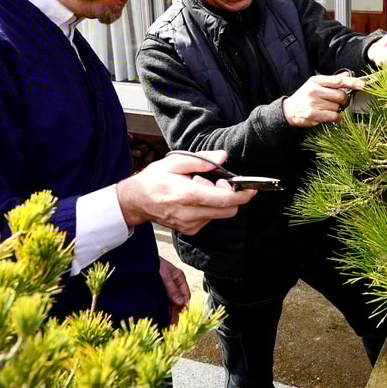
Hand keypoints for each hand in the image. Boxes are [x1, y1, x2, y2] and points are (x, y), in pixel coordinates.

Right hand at [116, 149, 255, 233]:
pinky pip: (209, 218)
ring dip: (217, 201)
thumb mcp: (175, 162)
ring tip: (197, 189)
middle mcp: (190, 214)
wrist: (135, 201)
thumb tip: (222, 157)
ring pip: (219, 214)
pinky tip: (193, 199)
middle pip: (228, 210)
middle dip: (230, 196)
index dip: (242, 194)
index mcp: (188, 195)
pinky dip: (208, 208)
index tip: (252, 188)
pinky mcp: (189, 230)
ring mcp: (190, 224)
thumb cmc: (153, 180)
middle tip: (215, 182)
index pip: (225, 200)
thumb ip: (202, 160)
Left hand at [159, 256, 190, 326]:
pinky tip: (164, 319)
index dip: (184, 305)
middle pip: (179, 301)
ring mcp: (168, 289)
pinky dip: (165, 310)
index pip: (186, 294)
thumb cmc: (154, 264)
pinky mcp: (160, 292)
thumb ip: (172, 289)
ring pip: (172, 304)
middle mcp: (175, 285)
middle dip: (177, 313)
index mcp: (179, 278)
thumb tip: (181, 303)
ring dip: (171, 313)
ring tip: (170, 326)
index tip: (181, 314)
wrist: (141, 260)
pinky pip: (164, 303)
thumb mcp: (164, 276)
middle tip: (174, 325)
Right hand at [282, 72, 362, 127]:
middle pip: (340, 95)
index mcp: (317, 80)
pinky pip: (334, 116)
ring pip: (337, 107)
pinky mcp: (313, 114)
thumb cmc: (306, 96)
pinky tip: (331, 116)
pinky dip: (336, 118)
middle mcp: (315, 90)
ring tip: (325, 108)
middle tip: (335, 102)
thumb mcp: (316, 84)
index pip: (338, 80)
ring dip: (336, 109)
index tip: (362, 85)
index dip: (352, 82)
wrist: (289, 110)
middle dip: (342, 100)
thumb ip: (333, 80)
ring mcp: (314, 102)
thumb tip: (349, 74)